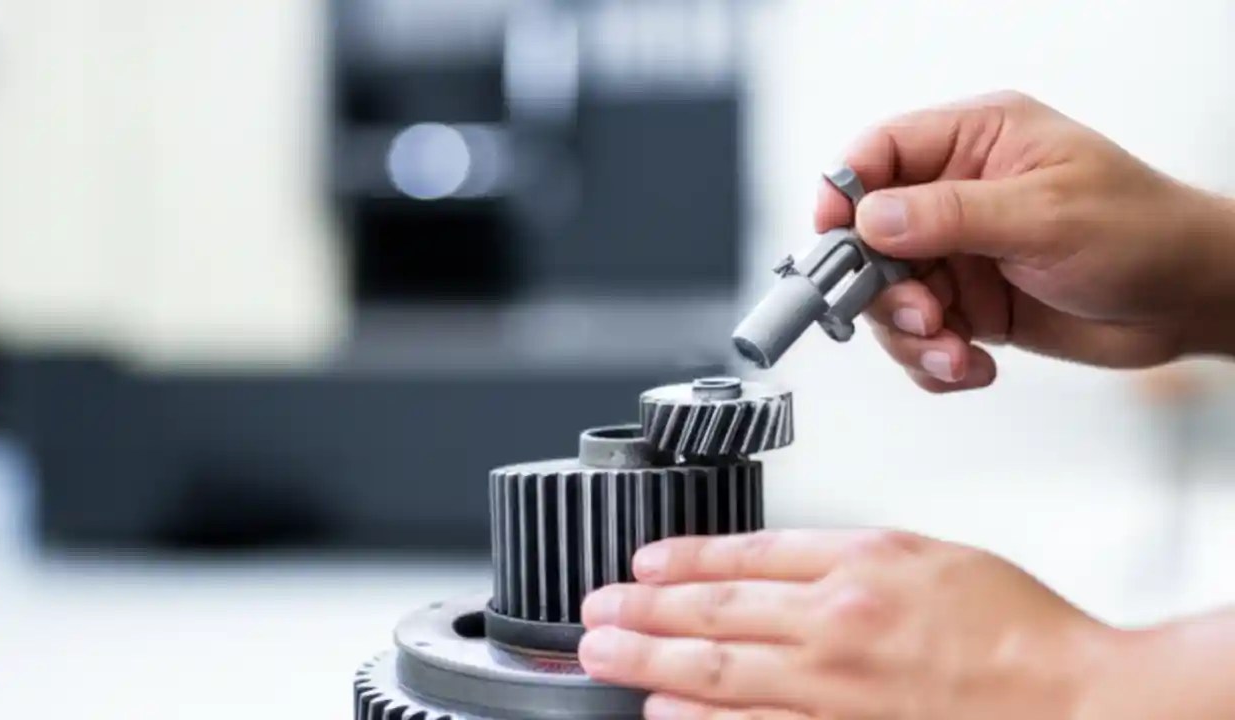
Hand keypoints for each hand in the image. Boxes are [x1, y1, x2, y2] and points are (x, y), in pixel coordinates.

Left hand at [578, 529, 1114, 719]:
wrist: (1071, 696)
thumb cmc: (1010, 624)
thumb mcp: (923, 551)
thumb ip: (841, 553)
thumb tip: (766, 561)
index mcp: (857, 567)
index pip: (745, 555)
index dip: (683, 558)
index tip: (641, 561)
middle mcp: (836, 627)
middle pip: (714, 616)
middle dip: (642, 611)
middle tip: (595, 610)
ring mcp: (836, 692)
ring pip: (719, 674)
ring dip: (652, 662)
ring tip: (606, 653)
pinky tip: (666, 712)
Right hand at [816, 91, 1234, 392]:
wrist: (1189, 301)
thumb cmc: (1143, 232)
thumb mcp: (1045, 215)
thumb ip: (951, 215)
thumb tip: (870, 218)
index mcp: (975, 142)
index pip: (880, 154)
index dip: (845, 195)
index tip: (836, 241)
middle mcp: (957, 195)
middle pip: (871, 239)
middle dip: (886, 289)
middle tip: (922, 317)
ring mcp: (960, 253)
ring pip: (890, 297)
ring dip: (913, 336)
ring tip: (955, 352)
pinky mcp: (970, 304)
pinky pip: (921, 338)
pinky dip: (935, 361)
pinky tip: (972, 365)